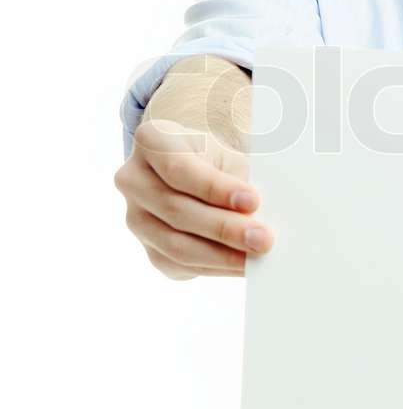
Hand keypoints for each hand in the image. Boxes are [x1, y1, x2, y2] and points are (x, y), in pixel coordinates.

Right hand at [113, 117, 274, 279]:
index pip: (179, 169)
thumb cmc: (214, 160)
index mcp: (152, 141)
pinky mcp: (148, 248)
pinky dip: (215, 267)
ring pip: (175, 245)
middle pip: (177, 210)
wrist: (194, 174)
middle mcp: (133, 180)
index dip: (215, 189)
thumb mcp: (226, 156)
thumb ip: (237, 182)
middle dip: (224, 228)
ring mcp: (136, 217)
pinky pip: (179, 265)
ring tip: (256, 256)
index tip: (252, 201)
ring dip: (221, 255)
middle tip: (262, 238)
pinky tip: (241, 264)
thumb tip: (258, 219)